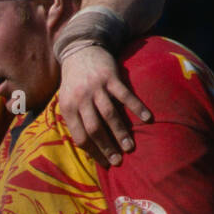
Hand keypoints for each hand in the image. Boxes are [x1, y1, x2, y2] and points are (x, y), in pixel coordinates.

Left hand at [57, 45, 151, 167]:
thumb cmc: (74, 81)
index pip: (80, 136)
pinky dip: (136, 107)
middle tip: (118, 161)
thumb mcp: (66, 100)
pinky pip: (125, 95)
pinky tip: (147, 118)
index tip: (105, 163)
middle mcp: (81, 98)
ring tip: (130, 147)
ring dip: (121, 132)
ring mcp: (96, 87)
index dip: (93, 152)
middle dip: (107, 147)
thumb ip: (75, 119)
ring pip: (109, 114)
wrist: (79, 50)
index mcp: (68, 107)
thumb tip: (87, 146)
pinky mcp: (110, 77)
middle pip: (95, 128)